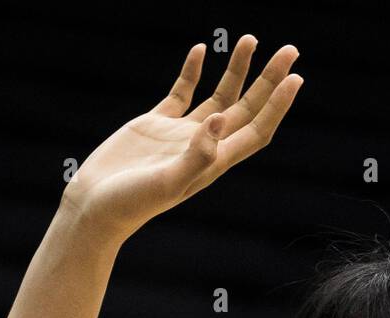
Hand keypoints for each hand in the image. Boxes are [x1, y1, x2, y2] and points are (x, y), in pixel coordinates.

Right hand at [60, 35, 302, 241]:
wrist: (94, 207)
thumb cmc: (131, 204)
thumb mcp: (167, 183)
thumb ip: (197, 155)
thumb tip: (221, 119)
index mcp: (214, 162)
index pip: (257, 129)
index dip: (278, 105)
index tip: (295, 77)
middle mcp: (203, 146)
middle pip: (247, 108)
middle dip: (269, 79)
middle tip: (290, 49)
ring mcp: (180, 134)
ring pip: (219, 96)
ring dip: (236, 70)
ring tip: (250, 39)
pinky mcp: (155, 124)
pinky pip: (181, 93)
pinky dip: (192, 71)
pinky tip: (201, 50)